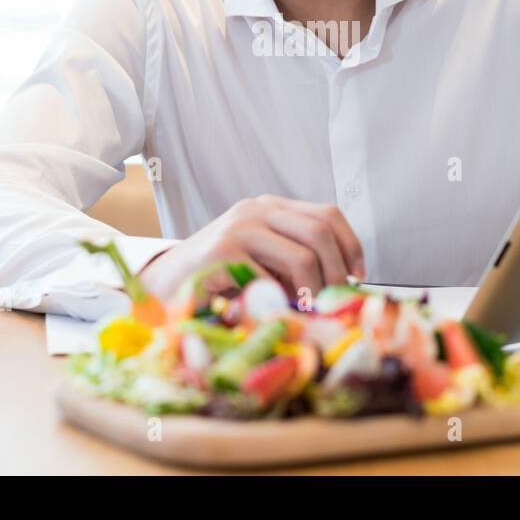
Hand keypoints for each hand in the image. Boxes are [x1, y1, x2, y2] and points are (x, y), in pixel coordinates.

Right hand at [137, 194, 365, 301]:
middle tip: (331, 303)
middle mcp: (255, 209)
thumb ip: (296, 261)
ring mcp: (238, 228)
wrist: (163, 287)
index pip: (328, 215)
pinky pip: (271, 280)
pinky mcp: (222, 252)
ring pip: (303, 258)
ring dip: (311, 293)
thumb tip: (343, 283)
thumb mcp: (263, 261)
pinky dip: (279, 303)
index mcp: (270, 207)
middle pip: (320, 233)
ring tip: (301, 312)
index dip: (351, 246)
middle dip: (335, 274)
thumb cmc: (219, 280)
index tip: (357, 278)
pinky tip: (269, 312)